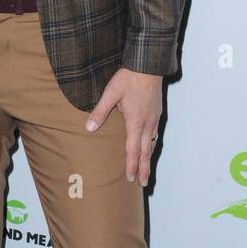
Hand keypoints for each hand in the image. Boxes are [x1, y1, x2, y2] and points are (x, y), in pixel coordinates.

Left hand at [85, 69, 161, 185]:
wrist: (148, 64)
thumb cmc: (129, 78)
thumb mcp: (110, 93)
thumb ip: (100, 111)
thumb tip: (89, 128)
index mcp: (136, 122)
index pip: (133, 149)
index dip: (131, 165)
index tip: (130, 179)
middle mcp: (147, 123)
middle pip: (146, 152)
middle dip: (143, 169)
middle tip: (143, 184)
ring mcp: (154, 118)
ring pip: (152, 144)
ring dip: (148, 159)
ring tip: (146, 171)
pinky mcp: (157, 112)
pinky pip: (155, 134)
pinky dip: (152, 145)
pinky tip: (150, 146)